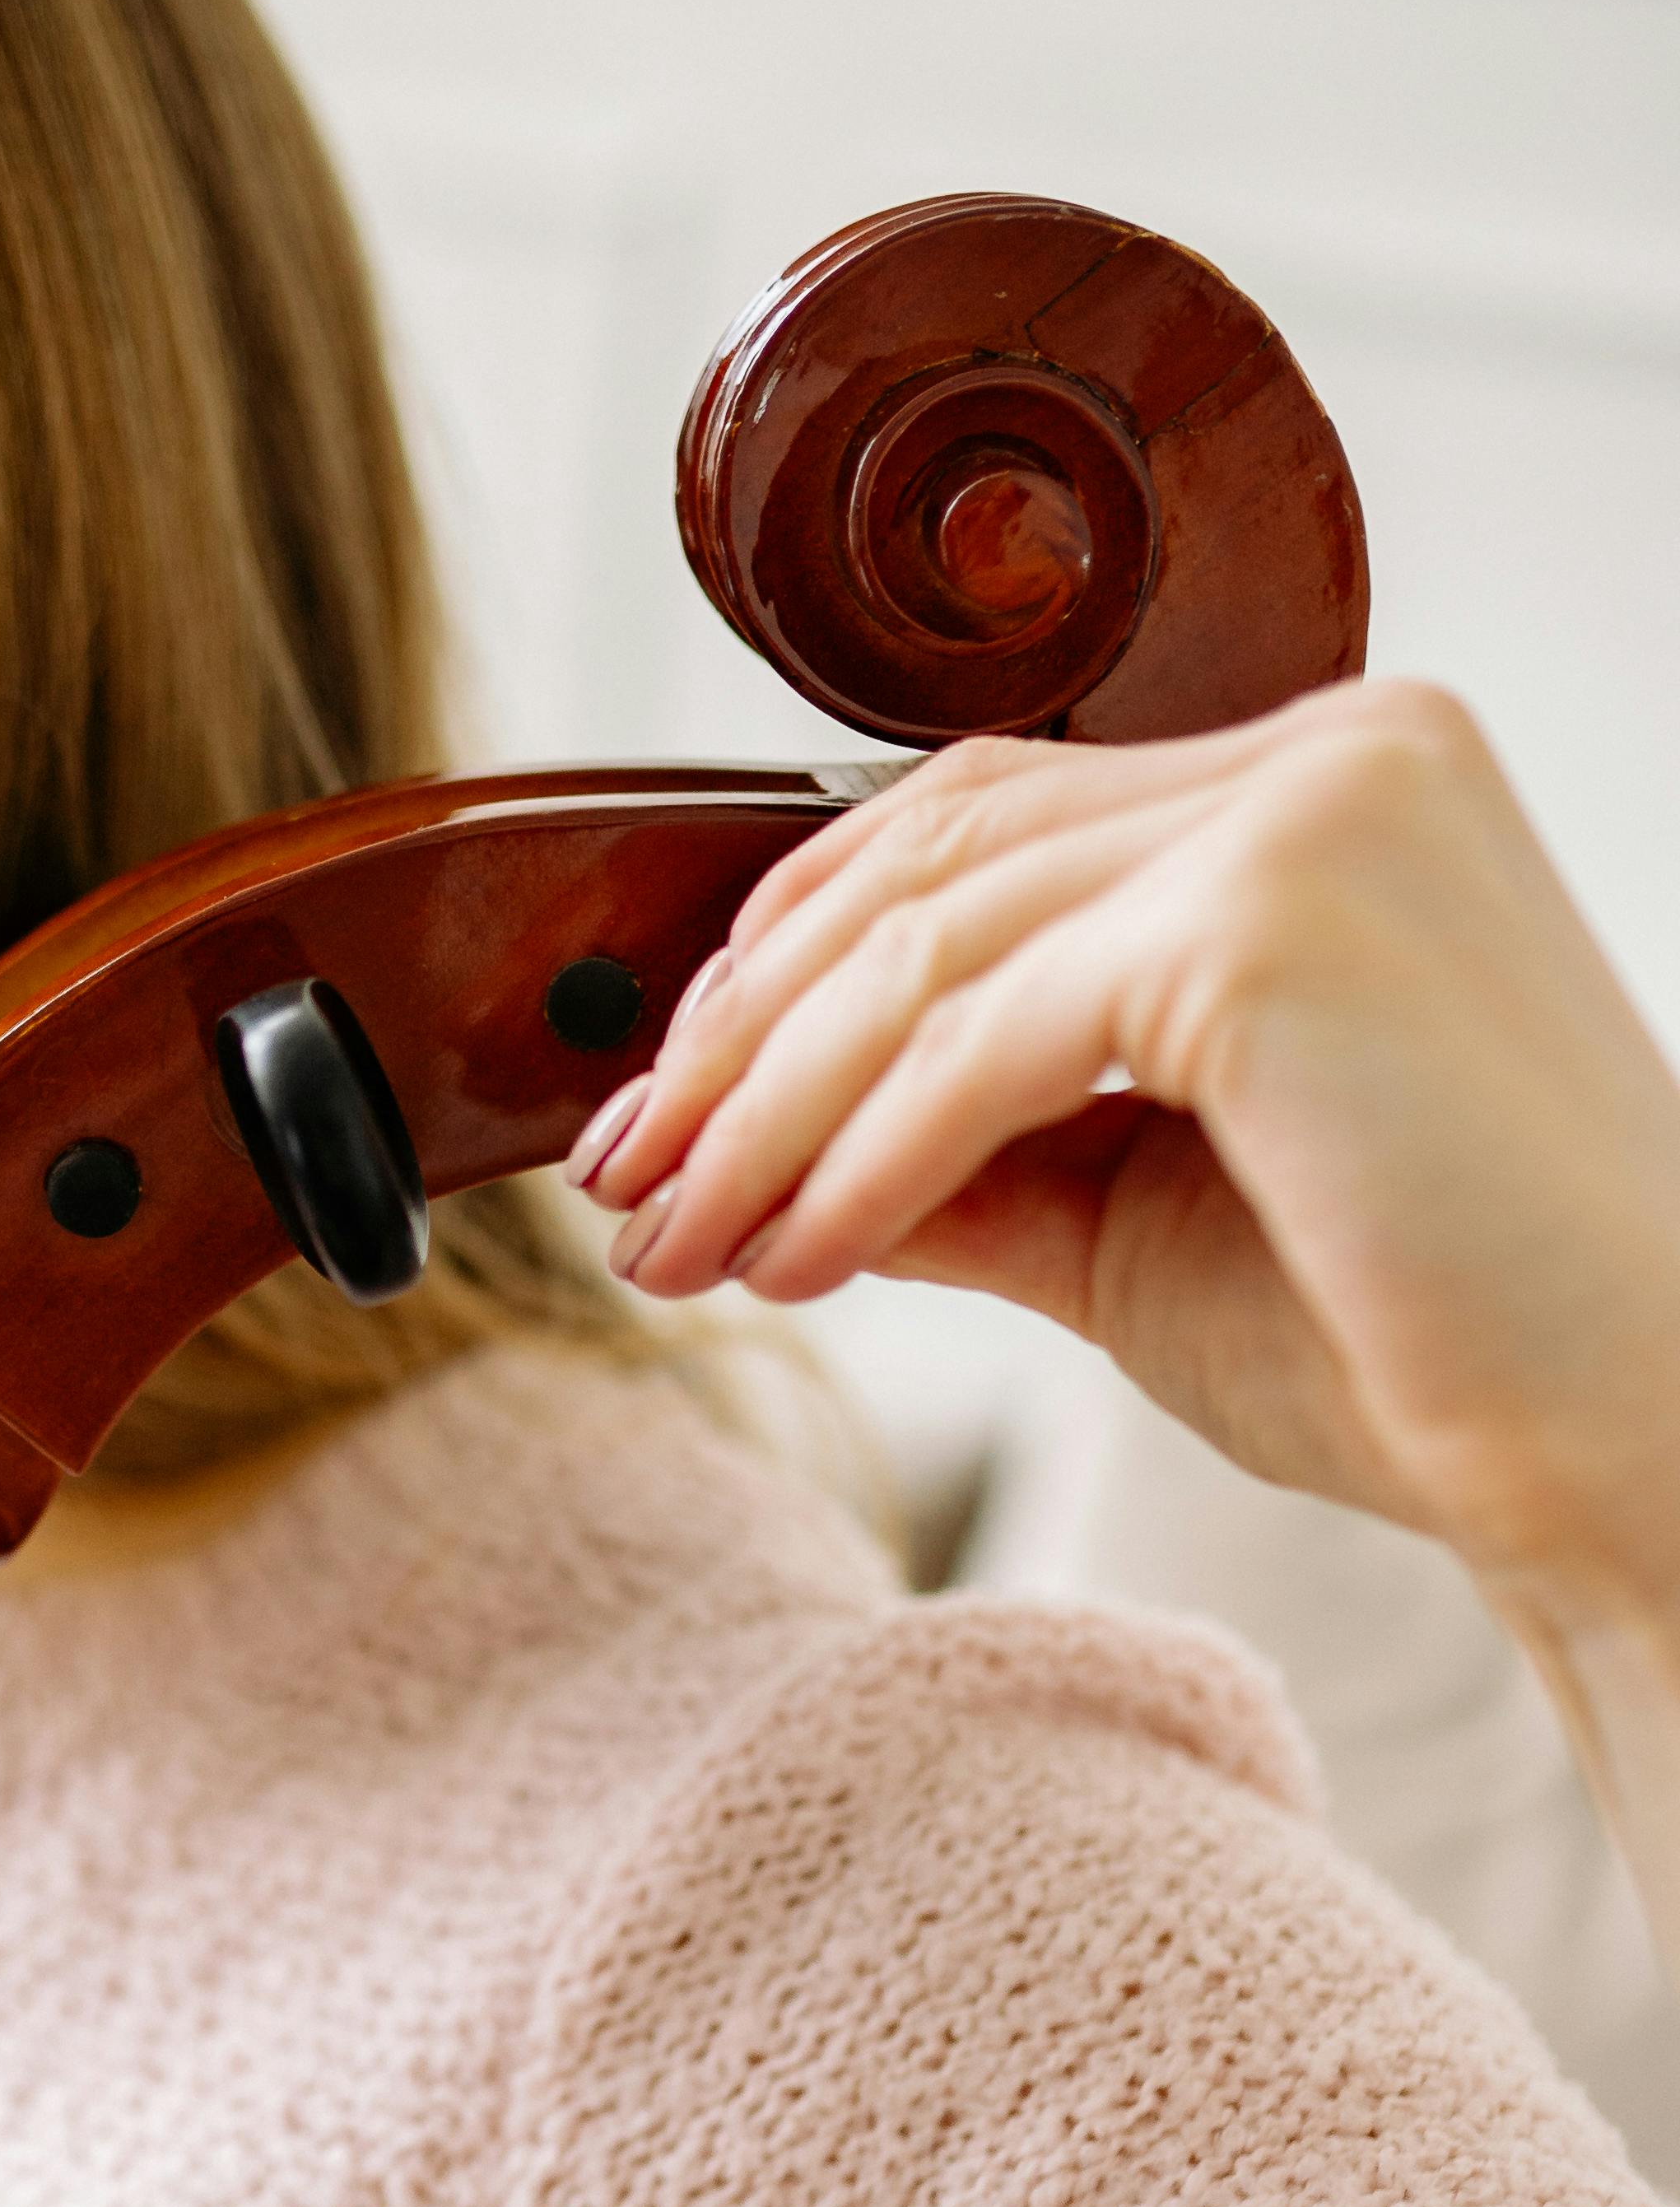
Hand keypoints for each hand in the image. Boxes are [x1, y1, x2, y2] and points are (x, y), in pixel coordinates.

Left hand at [569, 681, 1679, 1633]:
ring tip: (678, 1247)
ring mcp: (1318, 814)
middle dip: (744, 1038)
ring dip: (769, 1115)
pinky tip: (791, 1264)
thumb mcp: (1130, 1217)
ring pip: (935, 951)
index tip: (671, 1101)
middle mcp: (1337, 751)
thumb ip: (954, 1145)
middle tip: (627, 1180)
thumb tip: (740, 1141)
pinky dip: (860, 1159)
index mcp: (1331, 780)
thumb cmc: (1426, 1346)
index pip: (987, 819)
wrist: (1636, 1455)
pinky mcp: (1279, 921)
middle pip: (935, 863)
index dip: (796, 951)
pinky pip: (987, 1044)